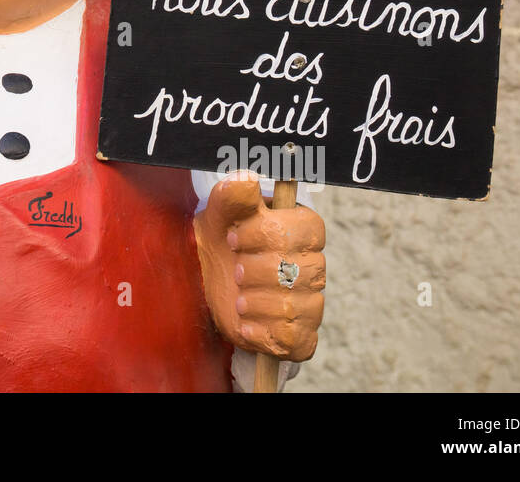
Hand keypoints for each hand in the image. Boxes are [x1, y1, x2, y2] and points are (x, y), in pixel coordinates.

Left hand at [193, 175, 324, 361]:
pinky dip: (262, 332)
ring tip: (238, 298)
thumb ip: (233, 194)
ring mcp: (309, 303)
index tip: (233, 238)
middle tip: (236, 270)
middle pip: (299, 269)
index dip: (268, 234)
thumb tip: (247, 180)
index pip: (308, 229)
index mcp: (301, 230)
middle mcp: (312, 266)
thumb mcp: (218, 213)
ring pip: (293, 305)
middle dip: (258, 270)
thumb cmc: (220, 240)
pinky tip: (245, 323)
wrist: (208, 285)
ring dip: (256, 302)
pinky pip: (292, 338)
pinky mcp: (299, 336)